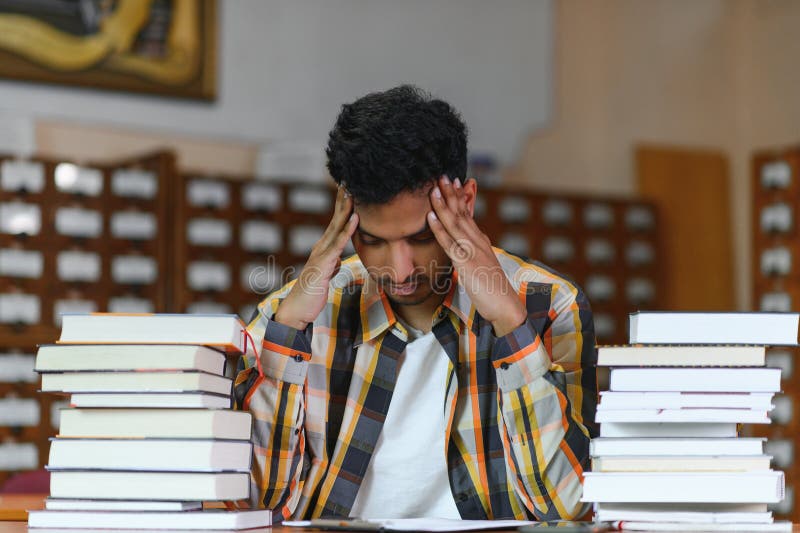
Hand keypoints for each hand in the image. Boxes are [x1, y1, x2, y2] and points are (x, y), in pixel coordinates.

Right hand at [274, 186, 358, 329]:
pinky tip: (356, 218)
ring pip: (337, 226)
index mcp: (324, 249)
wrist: (297, 309)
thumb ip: (332, 264)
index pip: (336, 223)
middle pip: (335, 218)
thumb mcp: (326, 275)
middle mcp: (321, 247)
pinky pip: (339, 244)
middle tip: (349, 180)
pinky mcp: (324, 263)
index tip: (349, 190)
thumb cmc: (311, 293)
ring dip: (346, 208)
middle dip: (343, 199)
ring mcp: (322, 253)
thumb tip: (339, 259)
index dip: (343, 206)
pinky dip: (348, 230)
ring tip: (354, 192)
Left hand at [428, 175, 526, 336]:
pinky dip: (439, 228)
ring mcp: (473, 252)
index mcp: (482, 242)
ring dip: (442, 205)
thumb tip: (460, 249)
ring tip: (433, 189)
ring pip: (455, 223)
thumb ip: (472, 254)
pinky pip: (450, 243)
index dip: (458, 198)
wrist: (506, 306)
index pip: (468, 215)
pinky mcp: (467, 264)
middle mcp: (478, 242)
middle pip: (462, 213)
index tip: (451, 183)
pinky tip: (431, 216)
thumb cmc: (493, 291)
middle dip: (450, 194)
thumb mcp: (482, 267)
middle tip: (441, 176)